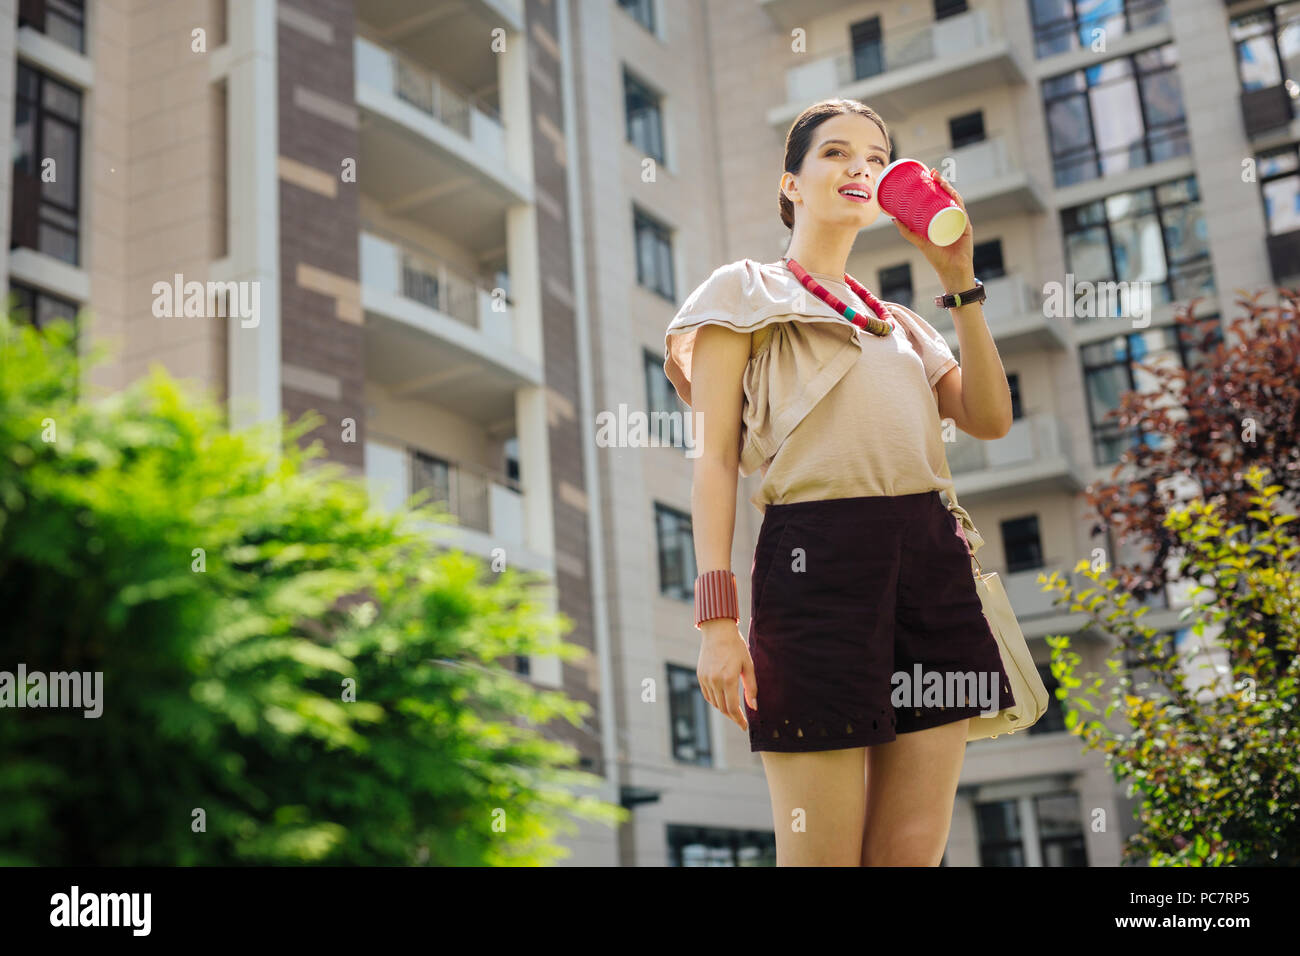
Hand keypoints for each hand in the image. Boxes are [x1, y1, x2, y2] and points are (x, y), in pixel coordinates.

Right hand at [697, 620, 757, 730]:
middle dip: (733, 717)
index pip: (733, 708)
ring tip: (734, 710)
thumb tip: (754, 706)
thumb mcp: (748, 665)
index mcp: (729, 679)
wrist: (718, 632)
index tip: (745, 727)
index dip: (739, 720)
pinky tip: (723, 700)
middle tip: (741, 720)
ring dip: (724, 709)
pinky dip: (715, 701)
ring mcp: (706, 679)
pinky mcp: (700, 676)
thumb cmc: (736, 647)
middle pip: (723, 708)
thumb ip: (751, 687)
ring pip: (715, 703)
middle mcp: (715, 681)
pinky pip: (708, 695)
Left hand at [890, 166, 975, 288]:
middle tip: (932, 173)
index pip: (942, 197)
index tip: (928, 174)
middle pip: (949, 195)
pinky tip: (950, 194)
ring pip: (955, 200)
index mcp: (944, 217)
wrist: (950, 270)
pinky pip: (961, 211)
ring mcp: (961, 220)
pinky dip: (956, 202)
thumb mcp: (919, 241)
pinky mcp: (966, 227)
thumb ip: (907, 231)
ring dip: (948, 188)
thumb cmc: (937, 257)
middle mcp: (954, 216)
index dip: (937, 185)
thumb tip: (892, 218)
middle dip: (942, 182)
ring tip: (939, 179)